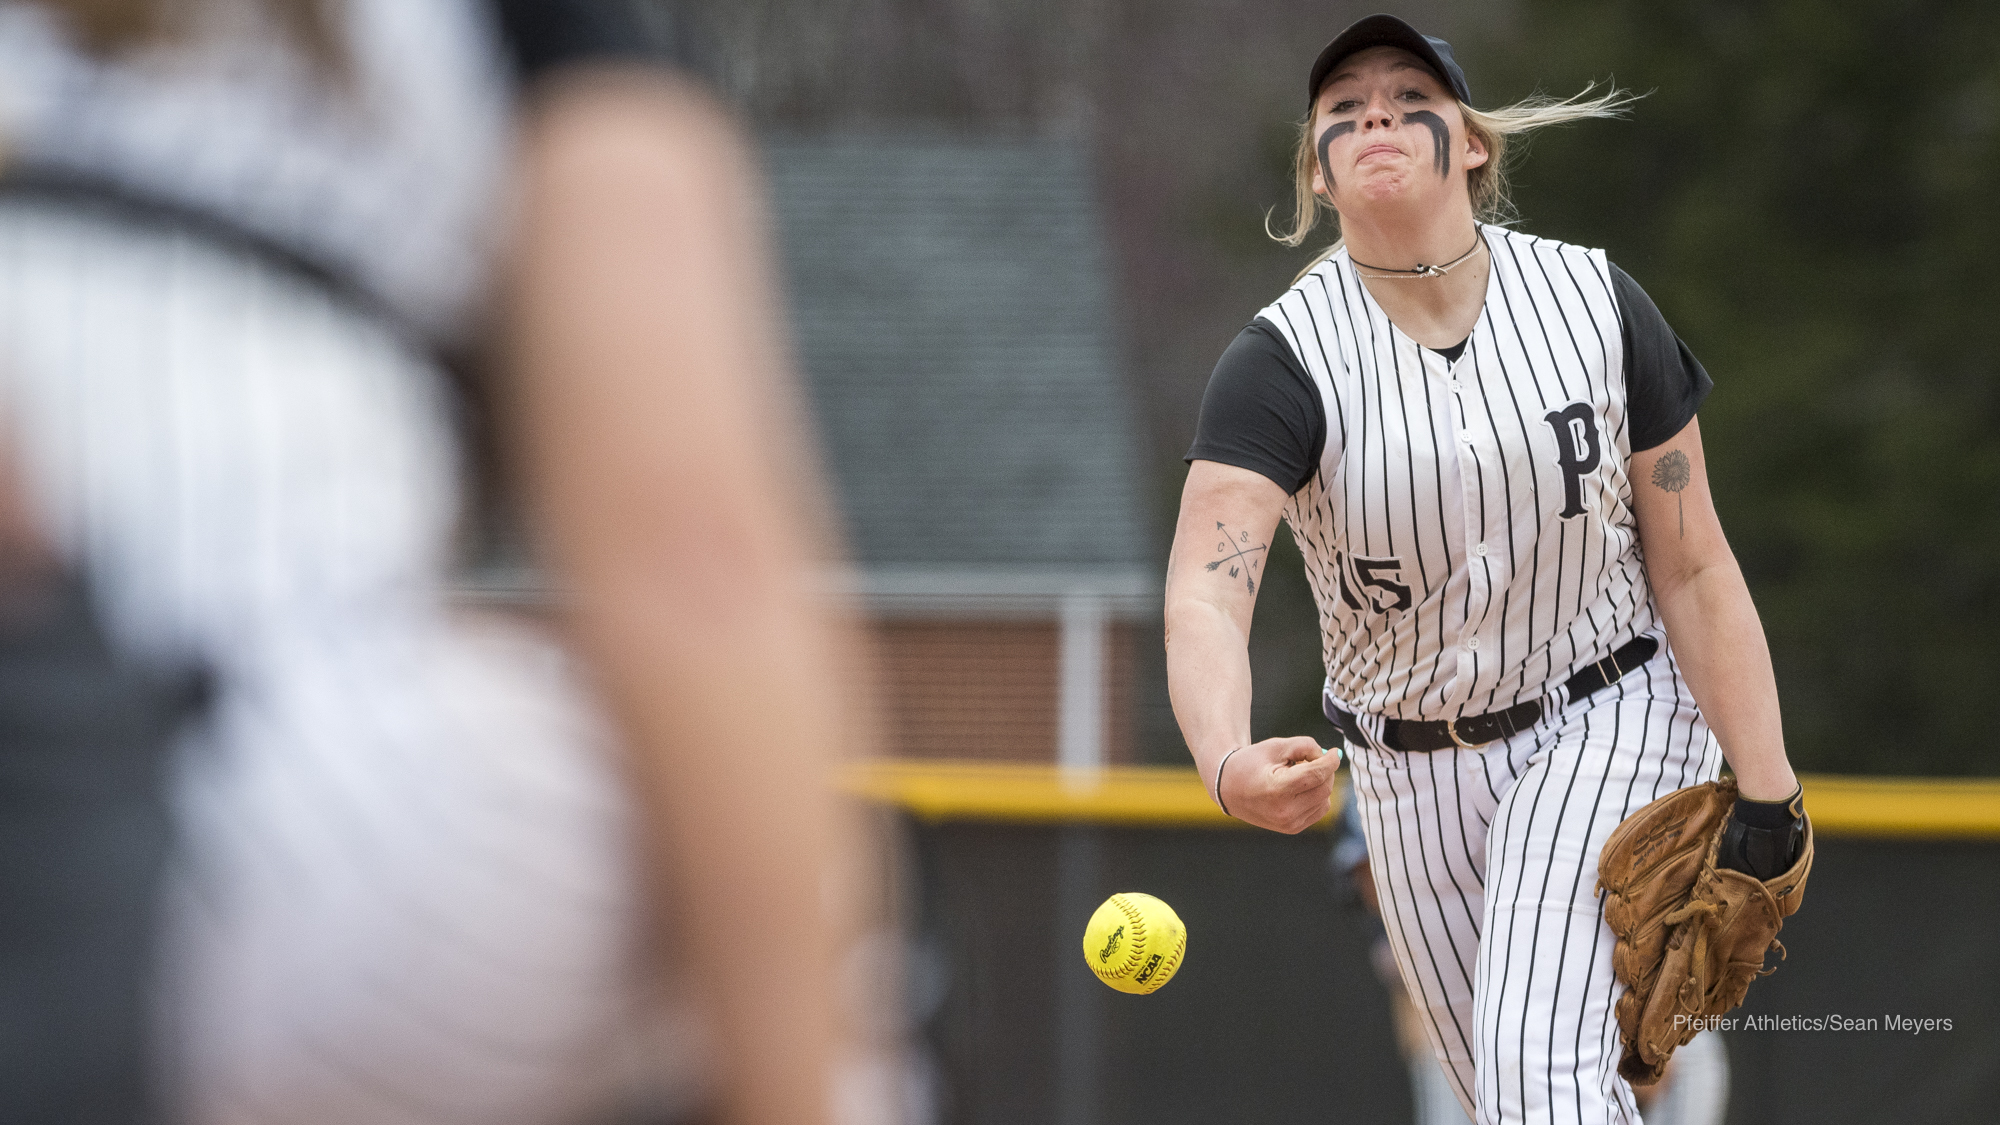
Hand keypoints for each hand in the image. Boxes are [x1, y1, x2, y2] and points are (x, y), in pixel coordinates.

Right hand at [1218, 736, 1340, 833]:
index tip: (1335, 752)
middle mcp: (1284, 812)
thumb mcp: (1275, 746)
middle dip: (1325, 770)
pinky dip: (1317, 795)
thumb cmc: (1250, 763)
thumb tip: (1330, 756)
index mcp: (1277, 789)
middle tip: (1311, 759)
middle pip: (1324, 787)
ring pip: (1325, 799)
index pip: (1316, 774)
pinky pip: (1319, 809)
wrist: (1229, 788)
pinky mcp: (1293, 828)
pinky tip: (1300, 788)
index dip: (1330, 761)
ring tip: (1298, 774)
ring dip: (1320, 783)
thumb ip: (1304, 746)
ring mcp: (1289, 824)